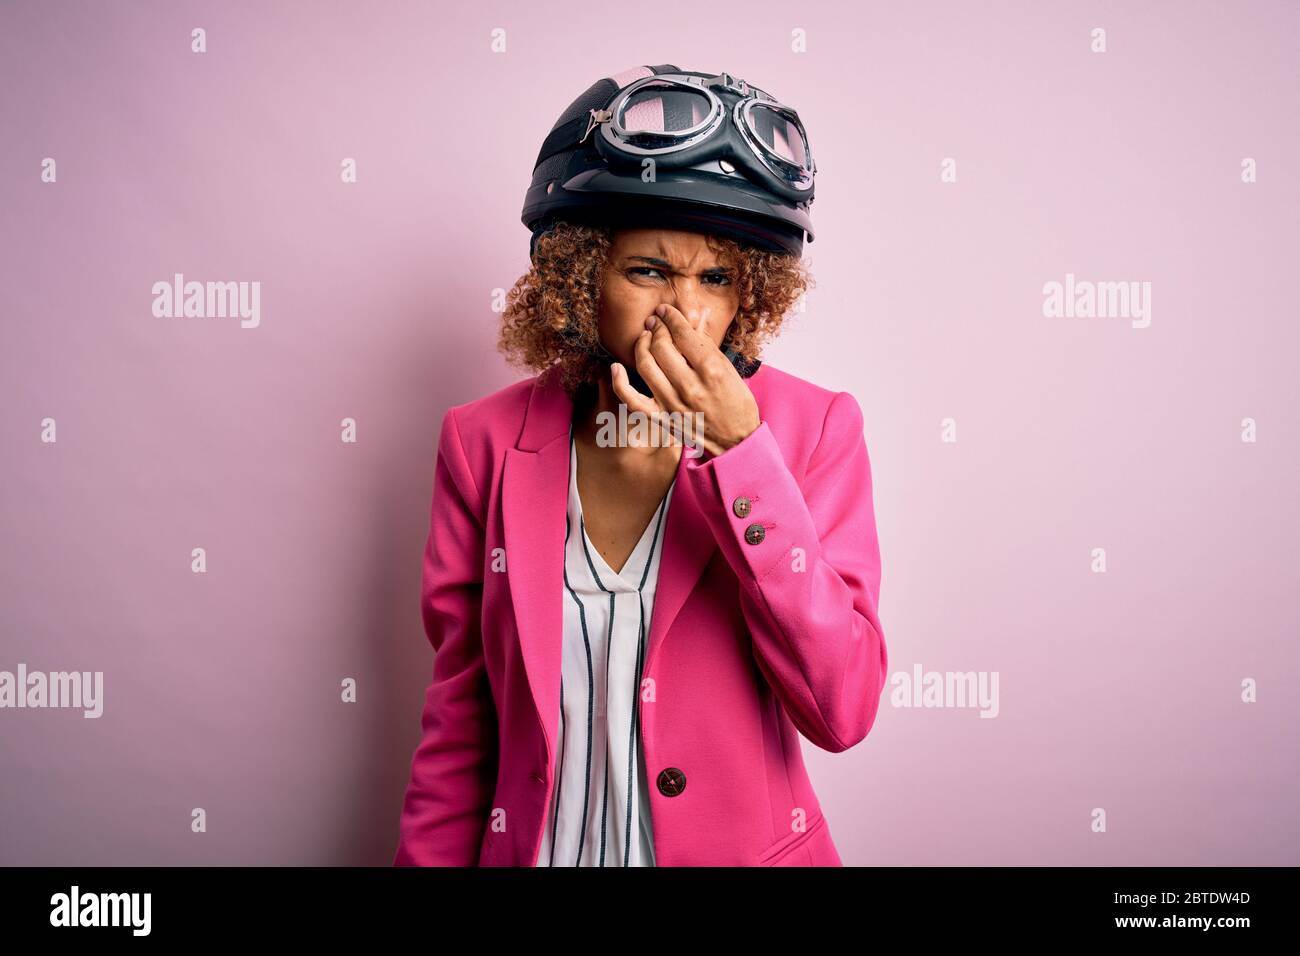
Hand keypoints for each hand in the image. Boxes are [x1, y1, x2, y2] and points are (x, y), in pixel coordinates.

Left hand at [611, 303, 760, 459]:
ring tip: (645, 338)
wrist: (736, 441)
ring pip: (645, 365)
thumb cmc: (736, 403)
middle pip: (661, 345)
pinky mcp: (662, 419)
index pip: (683, 333)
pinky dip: (619, 382)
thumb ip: (707, 342)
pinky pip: (632, 400)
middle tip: (655, 322)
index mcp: (711, 370)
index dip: (670, 317)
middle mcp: (690, 386)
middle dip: (656, 328)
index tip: (665, 311)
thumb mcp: (729, 368)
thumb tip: (698, 313)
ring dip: (641, 345)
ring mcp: (673, 404)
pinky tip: (616, 367)